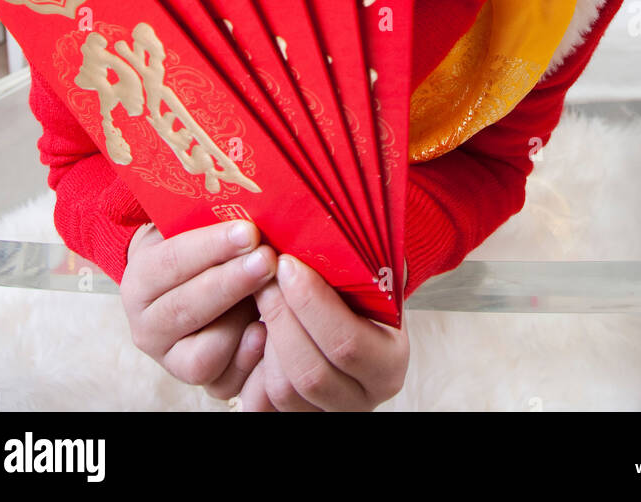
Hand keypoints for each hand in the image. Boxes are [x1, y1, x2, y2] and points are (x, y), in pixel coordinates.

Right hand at [120, 220, 276, 399]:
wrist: (194, 284)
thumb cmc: (200, 246)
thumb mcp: (195, 225)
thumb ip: (212, 218)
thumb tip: (250, 208)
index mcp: (141, 281)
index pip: (171, 262)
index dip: (211, 247)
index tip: (248, 231)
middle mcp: (148, 327)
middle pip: (185, 309)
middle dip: (230, 283)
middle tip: (267, 260)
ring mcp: (174, 360)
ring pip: (202, 356)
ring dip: (239, 324)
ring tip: (271, 294)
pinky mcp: (205, 383)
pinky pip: (226, 383)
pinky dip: (249, 360)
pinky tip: (268, 332)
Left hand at [233, 254, 408, 411]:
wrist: (360, 321)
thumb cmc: (364, 293)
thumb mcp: (375, 277)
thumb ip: (364, 262)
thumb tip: (335, 224)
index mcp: (389, 363)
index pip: (346, 342)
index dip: (311, 303)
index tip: (287, 264)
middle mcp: (363, 397)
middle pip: (310, 372)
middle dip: (281, 319)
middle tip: (263, 277)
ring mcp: (328, 412)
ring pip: (283, 391)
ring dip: (264, 341)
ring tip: (260, 297)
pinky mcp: (298, 416)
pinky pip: (262, 405)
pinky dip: (251, 370)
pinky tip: (253, 331)